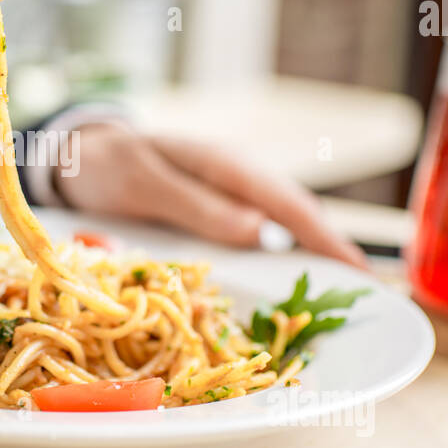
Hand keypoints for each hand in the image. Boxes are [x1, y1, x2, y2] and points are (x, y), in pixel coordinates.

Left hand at [57, 122, 367, 268]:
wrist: (79, 151)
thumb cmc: (107, 163)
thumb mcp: (142, 181)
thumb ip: (195, 204)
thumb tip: (258, 231)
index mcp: (224, 165)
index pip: (289, 205)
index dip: (326, 239)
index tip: (359, 271)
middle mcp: (236, 177)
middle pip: (297, 215)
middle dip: (333, 251)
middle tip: (367, 296)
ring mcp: (228, 192)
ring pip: (283, 224)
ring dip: (312, 254)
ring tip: (344, 295)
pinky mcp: (217, 208)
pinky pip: (259, 231)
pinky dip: (282, 253)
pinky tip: (291, 280)